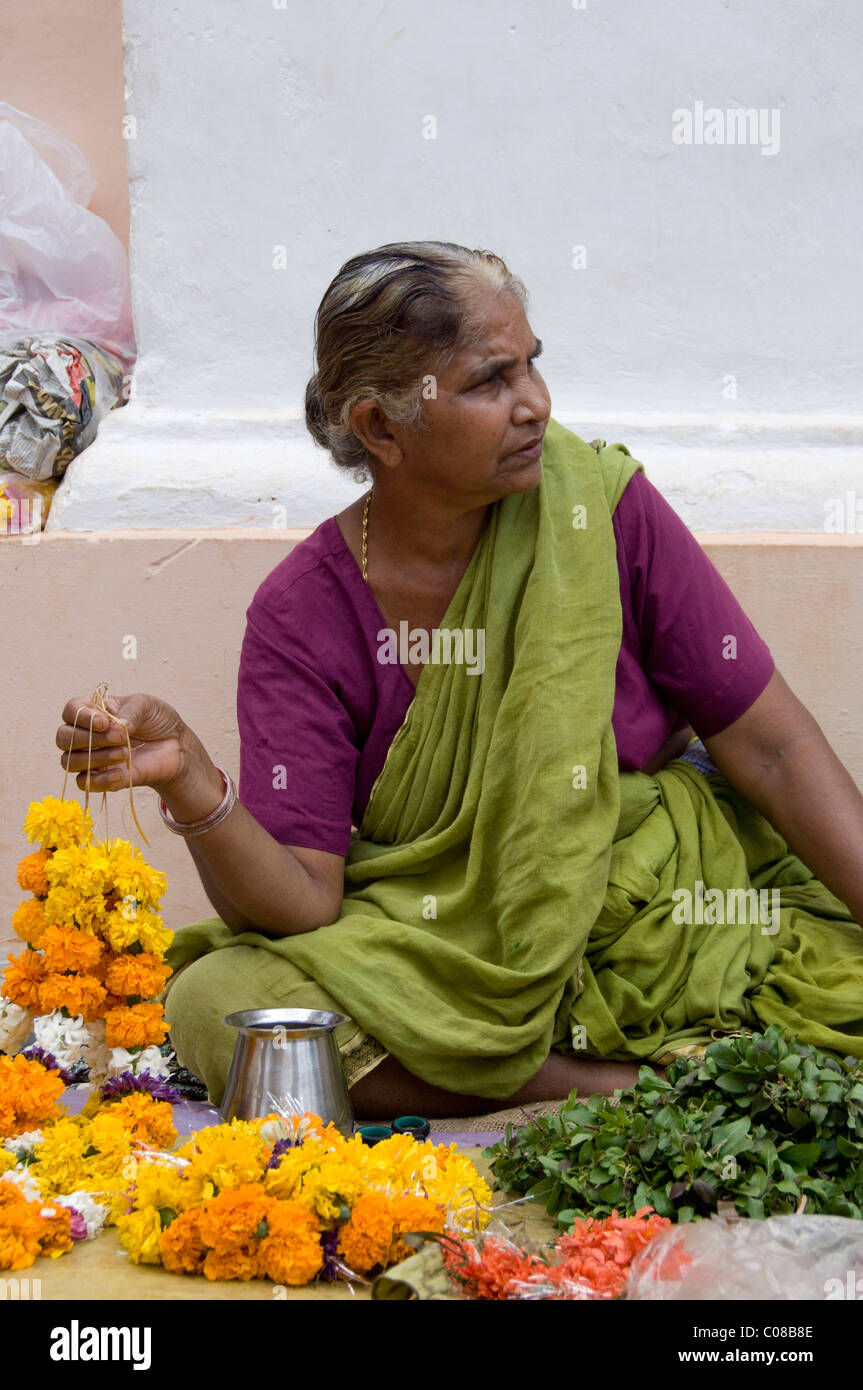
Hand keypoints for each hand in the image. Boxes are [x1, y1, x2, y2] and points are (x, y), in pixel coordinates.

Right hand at [57, 693, 188, 795]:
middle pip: (63, 737)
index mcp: (93, 711)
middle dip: (88, 738)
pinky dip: (99, 780)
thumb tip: (116, 727)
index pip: (71, 711)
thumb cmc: (157, 721)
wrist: (176, 747)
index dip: (82, 717)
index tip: (105, 722)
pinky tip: (119, 774)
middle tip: (119, 738)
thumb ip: (129, 711)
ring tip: (124, 753)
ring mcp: (91, 757)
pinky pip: (85, 783)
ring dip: (96, 758)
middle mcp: (85, 734)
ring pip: (69, 761)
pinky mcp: (101, 778)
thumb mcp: (146, 706)